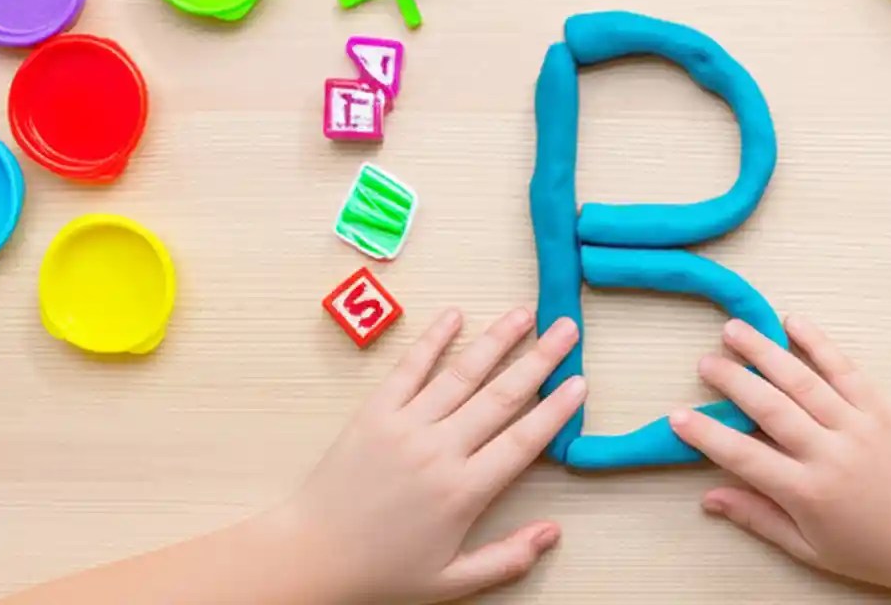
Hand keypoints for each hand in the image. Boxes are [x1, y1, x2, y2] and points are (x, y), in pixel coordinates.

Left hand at [273, 308, 584, 603]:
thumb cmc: (380, 572)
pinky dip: (432, 340)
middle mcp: (440, 451)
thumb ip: (506, 558)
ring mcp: (406, 427)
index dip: (555, 410)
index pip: (523, 441)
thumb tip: (552, 533)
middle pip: (502, 396)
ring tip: (524, 313)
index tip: (579, 382)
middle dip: (540, 359)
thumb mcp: (451, 580)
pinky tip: (454, 316)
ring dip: (496, 340)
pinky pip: (409, 369)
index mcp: (464, 492)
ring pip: (461, 375)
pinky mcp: (374, 413)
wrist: (310, 556)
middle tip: (568, 329)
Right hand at [668, 317, 890, 593]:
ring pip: (804, 380)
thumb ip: (758, 518)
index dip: (707, 435)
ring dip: (765, 351)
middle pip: (770, 407)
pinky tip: (794, 323)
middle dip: (732, 381)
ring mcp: (859, 427)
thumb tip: (708, 497)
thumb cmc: (873, 550)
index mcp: (808, 492)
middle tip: (705, 362)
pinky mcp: (884, 410)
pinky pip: (847, 370)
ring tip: (734, 329)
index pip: (744, 456)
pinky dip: (819, 344)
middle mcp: (830, 453)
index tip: (678, 416)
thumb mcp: (810, 549)